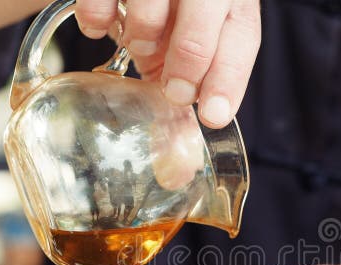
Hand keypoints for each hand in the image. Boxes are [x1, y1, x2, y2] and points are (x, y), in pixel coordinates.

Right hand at [75, 0, 260, 127]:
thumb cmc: (167, 20)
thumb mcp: (184, 51)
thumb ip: (189, 93)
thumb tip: (180, 172)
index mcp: (231, 1)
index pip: (242, 35)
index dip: (229, 77)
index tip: (213, 116)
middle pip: (205, 5)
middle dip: (190, 56)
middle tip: (174, 91)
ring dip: (144, 32)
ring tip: (137, 50)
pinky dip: (98, 14)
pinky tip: (98, 30)